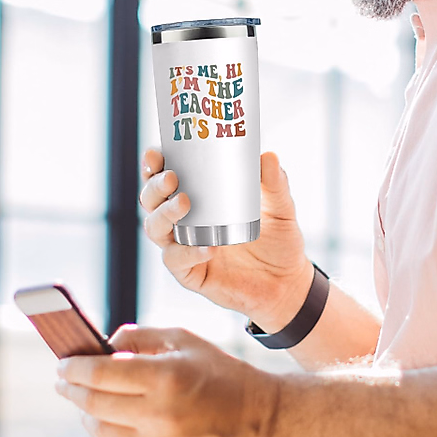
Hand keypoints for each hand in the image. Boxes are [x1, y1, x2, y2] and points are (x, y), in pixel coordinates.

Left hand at [55, 325, 281, 436]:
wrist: (260, 422)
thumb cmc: (220, 374)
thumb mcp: (184, 341)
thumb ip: (140, 337)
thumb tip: (103, 346)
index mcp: (165, 378)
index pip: (99, 373)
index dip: (74, 367)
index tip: (62, 364)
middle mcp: (159, 417)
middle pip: (93, 405)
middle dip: (72, 390)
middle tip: (64, 381)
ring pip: (103, 433)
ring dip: (89, 415)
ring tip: (90, 402)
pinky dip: (118, 434)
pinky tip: (124, 421)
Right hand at [139, 148, 312, 331]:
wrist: (286, 282)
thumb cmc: (277, 241)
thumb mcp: (280, 206)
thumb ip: (275, 182)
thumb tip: (268, 156)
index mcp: (198, 198)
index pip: (164, 176)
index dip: (153, 164)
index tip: (157, 154)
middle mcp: (184, 221)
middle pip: (150, 200)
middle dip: (154, 186)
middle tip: (172, 178)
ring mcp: (184, 247)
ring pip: (154, 228)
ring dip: (164, 214)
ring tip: (185, 203)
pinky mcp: (190, 274)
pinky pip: (176, 262)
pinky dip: (187, 252)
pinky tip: (207, 247)